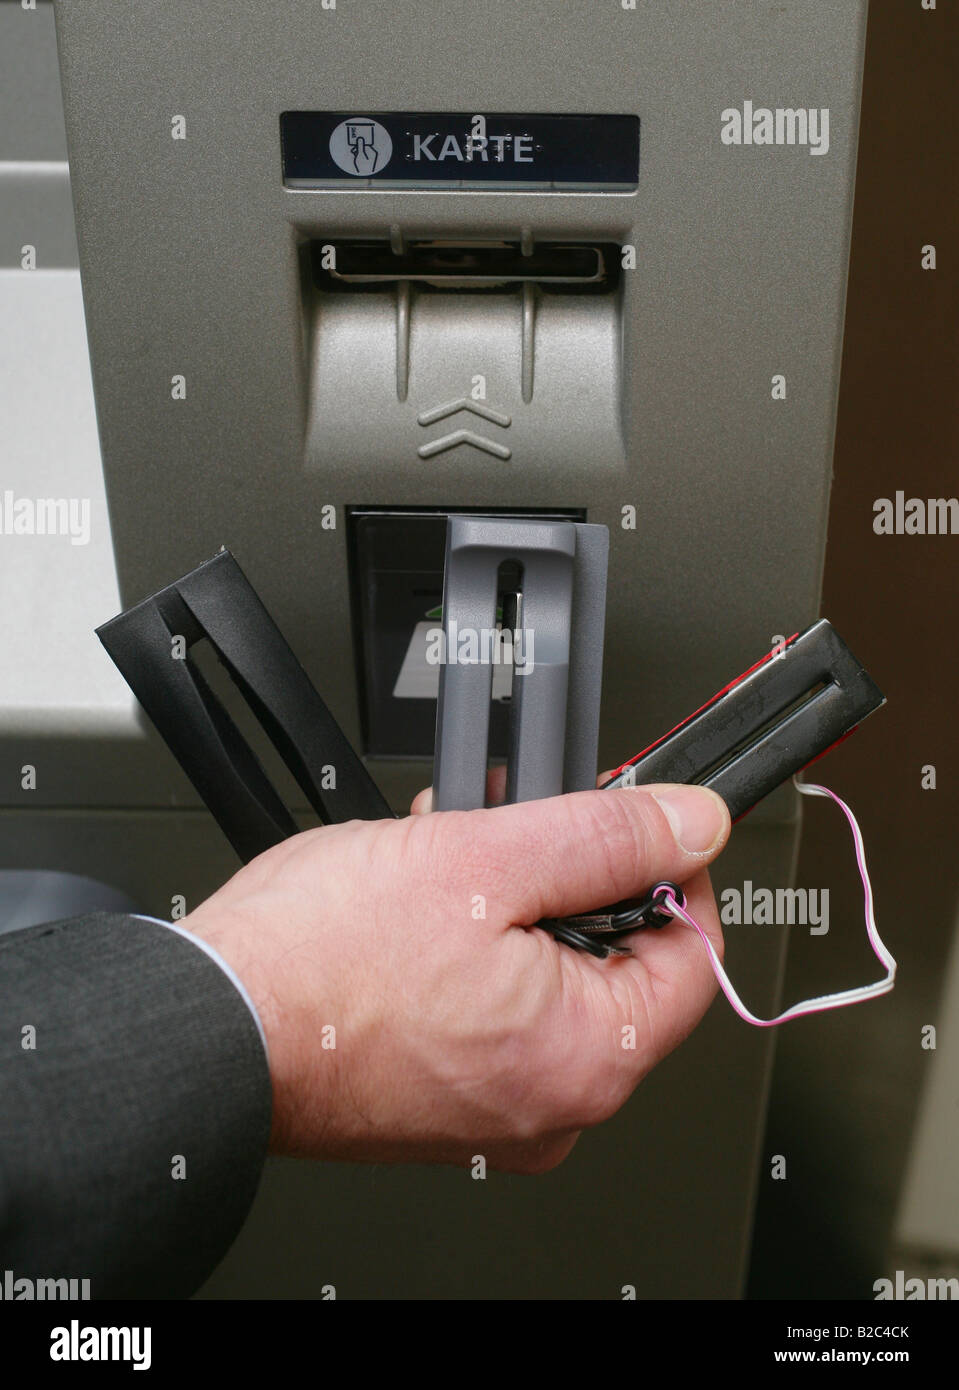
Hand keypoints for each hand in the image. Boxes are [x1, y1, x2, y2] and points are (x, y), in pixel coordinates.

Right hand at [184, 782, 728, 1173]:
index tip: (634, 828)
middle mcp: (552, 1104)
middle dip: (569, 877)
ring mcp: (494, 1111)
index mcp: (587, 1058)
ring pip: (546, 980)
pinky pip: (494, 1012)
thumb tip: (693, 825)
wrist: (210, 1026)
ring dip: (510, 901)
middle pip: (615, 966)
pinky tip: (422, 902)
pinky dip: (472, 948)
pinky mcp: (443, 1101)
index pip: (692, 955)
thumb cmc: (321, 963)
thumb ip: (605, 838)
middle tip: (518, 826)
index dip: (669, 872)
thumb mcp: (484, 860)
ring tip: (449, 852)